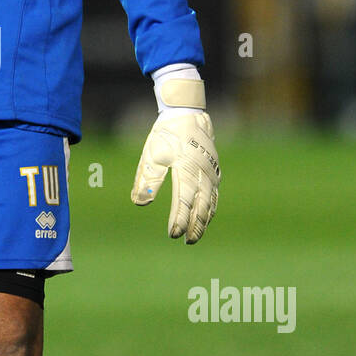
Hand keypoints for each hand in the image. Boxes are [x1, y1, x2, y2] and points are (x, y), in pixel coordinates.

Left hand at [131, 81, 219, 243]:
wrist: (187, 113)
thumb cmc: (166, 134)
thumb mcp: (151, 155)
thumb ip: (147, 180)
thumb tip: (140, 203)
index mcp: (186, 172)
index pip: (183, 203)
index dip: (179, 220)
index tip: (173, 234)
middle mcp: (203, 175)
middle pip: (201, 207)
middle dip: (195, 226)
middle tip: (188, 242)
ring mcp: (212, 173)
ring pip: (211, 203)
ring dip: (204, 220)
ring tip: (197, 235)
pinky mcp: (215, 170)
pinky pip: (215, 194)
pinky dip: (212, 208)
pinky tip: (208, 216)